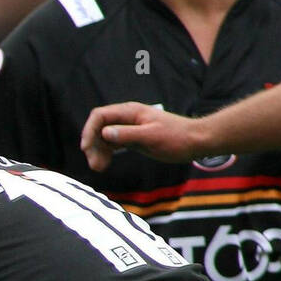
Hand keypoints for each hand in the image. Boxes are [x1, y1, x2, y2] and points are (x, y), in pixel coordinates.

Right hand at [80, 102, 204, 172]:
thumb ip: (127, 134)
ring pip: (103, 137)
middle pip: (98, 127)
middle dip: (92, 145)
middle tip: (95, 165)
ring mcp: (129, 128)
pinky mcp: (132, 138)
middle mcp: (127, 117)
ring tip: (100, 168)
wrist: (195, 142)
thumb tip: (104, 133)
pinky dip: (106, 153)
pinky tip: (105, 164)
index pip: (100, 116)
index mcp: (130, 112)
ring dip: (97, 152)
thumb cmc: (176, 138)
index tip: (86, 149)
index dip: (89, 130)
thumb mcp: (151, 137)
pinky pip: (112, 144)